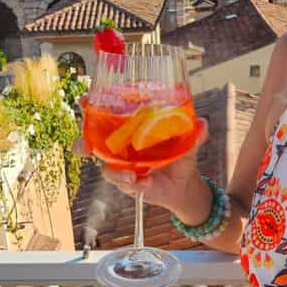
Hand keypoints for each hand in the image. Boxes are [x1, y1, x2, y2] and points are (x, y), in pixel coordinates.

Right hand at [72, 99, 208, 212]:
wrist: (184, 184)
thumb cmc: (180, 155)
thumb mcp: (187, 142)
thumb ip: (194, 134)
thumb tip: (202, 123)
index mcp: (129, 129)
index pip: (103, 116)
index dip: (89, 108)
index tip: (84, 101)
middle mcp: (120, 148)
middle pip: (92, 143)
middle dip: (84, 143)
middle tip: (86, 146)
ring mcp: (122, 167)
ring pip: (106, 168)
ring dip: (112, 171)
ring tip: (128, 175)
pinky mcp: (129, 185)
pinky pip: (125, 185)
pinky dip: (135, 184)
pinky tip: (146, 182)